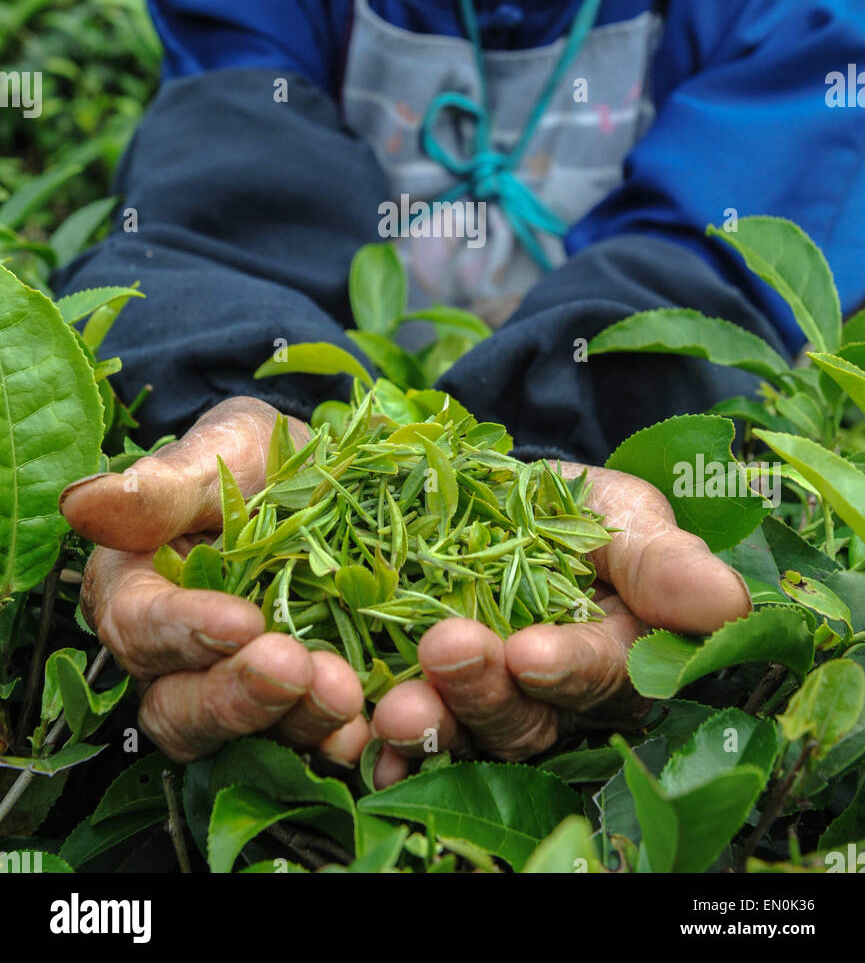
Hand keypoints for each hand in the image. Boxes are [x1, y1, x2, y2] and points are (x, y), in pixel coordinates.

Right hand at [59, 398, 372, 766]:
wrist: (324, 474)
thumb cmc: (254, 456)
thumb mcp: (219, 450)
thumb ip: (161, 488)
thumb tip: (79, 501)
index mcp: (135, 592)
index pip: (141, 627)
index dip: (185, 631)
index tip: (239, 621)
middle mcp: (173, 659)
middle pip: (181, 706)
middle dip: (239, 695)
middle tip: (294, 668)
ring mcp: (237, 688)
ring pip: (244, 736)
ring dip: (294, 722)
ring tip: (344, 692)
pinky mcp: (297, 705)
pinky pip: (308, 741)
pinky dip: (337, 741)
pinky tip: (368, 728)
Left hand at [368, 463, 751, 785]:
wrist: (487, 493)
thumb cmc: (573, 506)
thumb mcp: (621, 512)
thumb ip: (662, 560)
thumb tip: (730, 604)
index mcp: (612, 657)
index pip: (598, 674)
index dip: (567, 668)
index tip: (532, 651)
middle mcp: (548, 700)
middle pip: (525, 720)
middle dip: (485, 692)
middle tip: (446, 650)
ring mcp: (480, 704)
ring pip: (462, 734)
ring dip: (431, 726)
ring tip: (396, 709)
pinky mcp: (417, 697)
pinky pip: (403, 740)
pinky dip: (382, 749)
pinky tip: (360, 742)